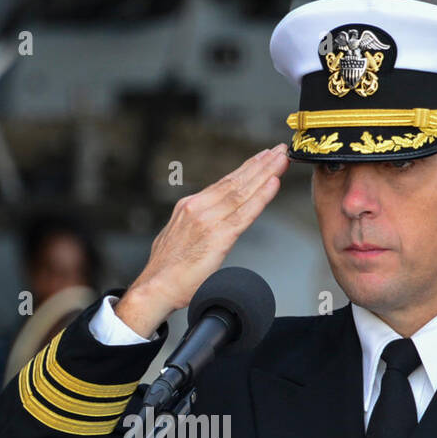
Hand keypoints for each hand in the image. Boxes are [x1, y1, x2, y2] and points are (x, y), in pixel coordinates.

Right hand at [115, 143, 287, 336]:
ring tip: (282, 159)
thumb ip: (195, 230)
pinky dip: (261, 197)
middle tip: (280, 149)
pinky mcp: (216, 237)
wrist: (154, 289)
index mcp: (188, 207)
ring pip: (242, 191)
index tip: (262, 158)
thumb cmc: (166, 273)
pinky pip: (245, 213)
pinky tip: (274, 184)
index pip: (223, 184)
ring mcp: (207, 220)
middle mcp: (197, 208)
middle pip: (235, 181)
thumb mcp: (178, 240)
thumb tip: (207, 232)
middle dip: (260, 164)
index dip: (246, 170)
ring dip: (266, 173)